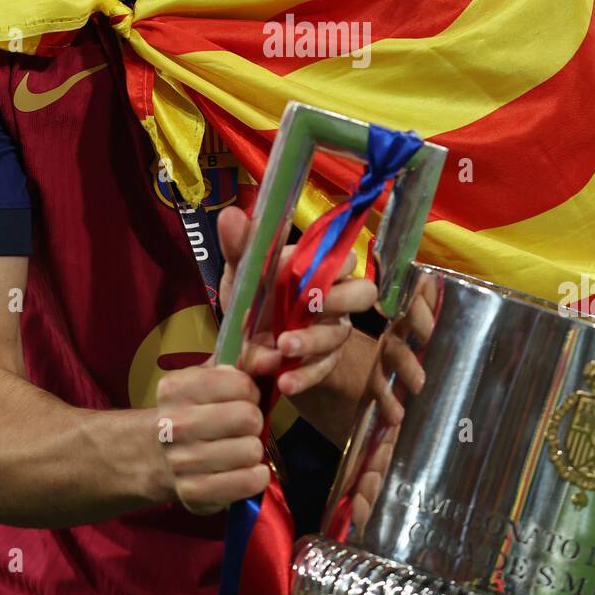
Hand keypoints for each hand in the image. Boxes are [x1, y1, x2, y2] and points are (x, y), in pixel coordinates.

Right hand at [155, 360, 269, 515]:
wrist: (157, 456)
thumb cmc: (195, 410)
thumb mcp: (212, 377)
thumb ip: (247, 359)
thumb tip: (276, 356)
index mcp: (176, 388)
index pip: (241, 384)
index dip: (250, 391)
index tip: (240, 398)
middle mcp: (174, 424)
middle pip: (248, 417)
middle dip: (254, 421)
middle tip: (242, 426)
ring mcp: (182, 461)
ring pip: (251, 450)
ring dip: (253, 449)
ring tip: (238, 448)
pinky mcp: (194, 492)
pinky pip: (248, 482)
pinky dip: (256, 476)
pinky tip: (244, 470)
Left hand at [216, 205, 377, 398]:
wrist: (244, 348)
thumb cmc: (252, 299)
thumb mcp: (242, 273)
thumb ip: (240, 246)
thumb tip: (230, 214)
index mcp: (318, 268)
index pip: (345, 256)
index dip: (335, 261)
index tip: (307, 267)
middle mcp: (333, 298)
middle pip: (363, 293)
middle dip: (339, 299)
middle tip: (309, 305)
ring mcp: (331, 332)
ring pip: (338, 334)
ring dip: (311, 340)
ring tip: (282, 347)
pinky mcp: (323, 363)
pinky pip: (323, 370)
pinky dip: (303, 376)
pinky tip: (283, 381)